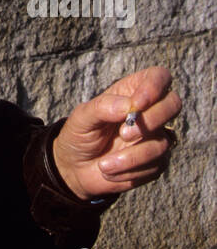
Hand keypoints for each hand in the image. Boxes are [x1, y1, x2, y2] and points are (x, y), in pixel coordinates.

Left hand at [51, 66, 180, 200]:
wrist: (76, 167)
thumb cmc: (81, 133)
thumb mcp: (83, 116)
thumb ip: (103, 106)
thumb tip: (130, 106)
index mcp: (132, 92)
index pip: (158, 77)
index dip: (155, 86)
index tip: (137, 103)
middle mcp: (149, 112)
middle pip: (173, 104)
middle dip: (153, 119)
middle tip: (124, 134)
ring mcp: (155, 137)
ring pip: (162, 143)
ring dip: (131, 156)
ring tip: (103, 164)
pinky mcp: (156, 162)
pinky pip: (154, 166)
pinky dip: (128, 171)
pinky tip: (110, 171)